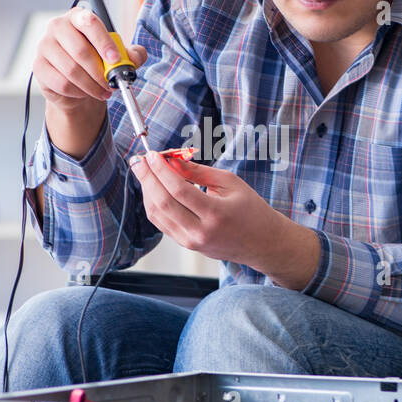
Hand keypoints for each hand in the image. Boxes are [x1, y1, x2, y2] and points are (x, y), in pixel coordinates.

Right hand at [34, 6, 146, 115]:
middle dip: (100, 72)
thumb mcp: (117, 56)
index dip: (104, 42)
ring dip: (91, 86)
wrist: (77, 82)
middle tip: (111, 84)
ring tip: (102, 91)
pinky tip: (85, 92)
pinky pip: (62, 83)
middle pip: (80, 50)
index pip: (90, 23)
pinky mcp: (39, 66)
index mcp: (78, 16)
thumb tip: (135, 57)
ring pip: (71, 70)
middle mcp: (58, 27)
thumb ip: (131, 54)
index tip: (115, 60)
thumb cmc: (97, 61)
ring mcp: (45, 46)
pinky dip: (78, 92)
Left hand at [127, 150, 319, 287]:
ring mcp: (191, 242)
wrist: (263, 243)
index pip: (178, 190)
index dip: (161, 170)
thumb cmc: (251, 209)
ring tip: (145, 172)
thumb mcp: (230, 183)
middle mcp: (200, 232)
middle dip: (146, 178)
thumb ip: (199, 172)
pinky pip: (162, 223)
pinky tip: (155, 188)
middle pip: (162, 203)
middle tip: (138, 161)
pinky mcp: (187, 245)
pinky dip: (154, 203)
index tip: (152, 155)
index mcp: (215, 214)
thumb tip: (172, 160)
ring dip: (147, 191)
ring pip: (157, 215)